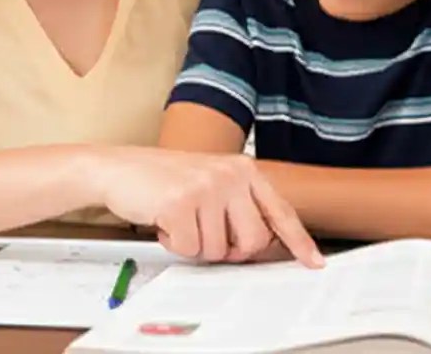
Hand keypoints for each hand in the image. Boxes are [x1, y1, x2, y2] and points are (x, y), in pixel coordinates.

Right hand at [91, 147, 323, 267]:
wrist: (118, 168)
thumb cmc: (163, 180)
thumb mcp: (210, 183)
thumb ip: (239, 207)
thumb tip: (263, 245)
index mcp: (243, 170)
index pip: (280, 211)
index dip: (298, 241)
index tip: (313, 262)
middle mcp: (230, 175)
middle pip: (253, 242)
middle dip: (230, 251)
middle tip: (206, 235)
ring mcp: (207, 187)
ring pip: (219, 250)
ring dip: (196, 245)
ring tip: (180, 219)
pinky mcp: (181, 203)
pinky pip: (191, 249)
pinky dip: (175, 244)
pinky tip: (165, 221)